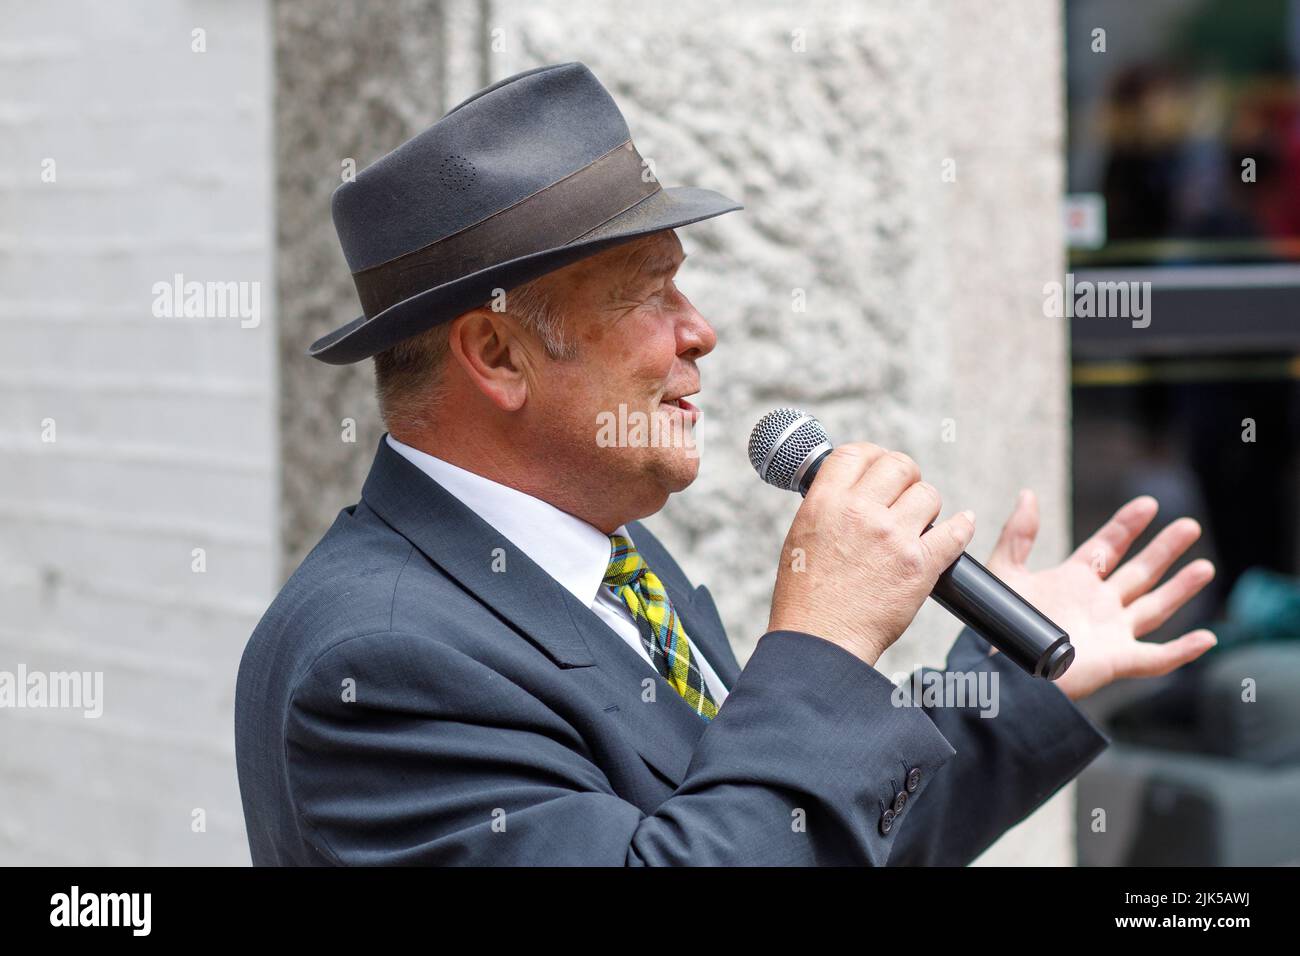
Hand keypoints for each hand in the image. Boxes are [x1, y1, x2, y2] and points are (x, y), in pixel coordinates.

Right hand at [768, 443, 975, 665]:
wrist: (820, 642)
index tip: (879, 466)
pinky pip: (955, 532)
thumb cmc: (806, 596)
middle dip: (906, 476)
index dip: (873, 455)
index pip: (856, 453)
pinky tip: (961, 525)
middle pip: (900, 466)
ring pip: (929, 495)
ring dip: (927, 506)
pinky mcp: (919, 565)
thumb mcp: (801, 536)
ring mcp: (893, 537)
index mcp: (826, 502)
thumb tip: (851, 487)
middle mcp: (860, 512)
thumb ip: (827, 506)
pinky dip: (962, 527)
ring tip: (919, 522)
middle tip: (905, 493)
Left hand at [984, 490, 1216, 700]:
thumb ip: (1017, 535)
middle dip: (1164, 550)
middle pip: (1139, 572)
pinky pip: (1157, 658)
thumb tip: (1028, 494)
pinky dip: (1183, 651)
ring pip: (1155, 607)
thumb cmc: (999, 624)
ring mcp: (1110, 632)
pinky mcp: (1116, 660)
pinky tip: (1207, 638)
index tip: (1148, 503)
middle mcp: (1097, 604)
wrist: (998, 667)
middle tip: (1190, 526)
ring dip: (1181, 589)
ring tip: (1206, 567)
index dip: (1127, 525)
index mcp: (1073, 580)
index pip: (1108, 546)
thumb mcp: (1005, 571)